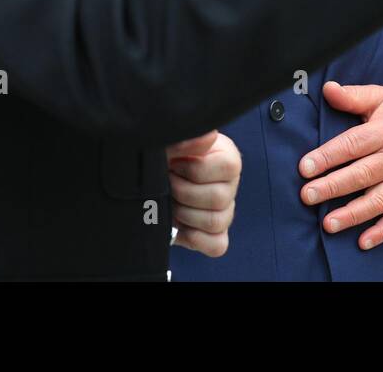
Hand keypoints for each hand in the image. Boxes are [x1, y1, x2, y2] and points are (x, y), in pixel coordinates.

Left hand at [166, 130, 240, 257]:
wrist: (151, 176)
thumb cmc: (163, 157)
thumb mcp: (169, 143)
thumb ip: (185, 139)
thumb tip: (209, 137)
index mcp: (227, 158)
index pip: (229, 167)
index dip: (194, 168)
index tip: (173, 164)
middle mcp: (231, 185)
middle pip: (219, 198)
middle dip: (183, 193)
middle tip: (167, 184)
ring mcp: (225, 211)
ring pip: (216, 222)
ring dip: (184, 214)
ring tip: (169, 202)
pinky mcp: (216, 235)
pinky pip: (217, 245)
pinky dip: (195, 238)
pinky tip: (178, 226)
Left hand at [299, 82, 382, 249]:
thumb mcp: (381, 97)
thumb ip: (353, 96)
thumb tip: (327, 90)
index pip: (353, 145)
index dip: (327, 156)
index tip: (305, 167)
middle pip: (361, 175)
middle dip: (333, 187)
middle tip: (307, 196)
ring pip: (378, 200)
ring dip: (352, 214)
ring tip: (328, 223)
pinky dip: (382, 232)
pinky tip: (363, 242)